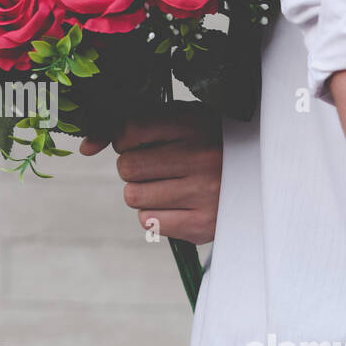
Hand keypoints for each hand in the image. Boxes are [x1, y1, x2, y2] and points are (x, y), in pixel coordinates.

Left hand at [80, 103, 221, 244]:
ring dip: (142, 192)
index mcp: (195, 124)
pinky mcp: (202, 225)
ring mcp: (203, 193)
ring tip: (169, 184)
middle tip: (158, 166)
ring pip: (133, 196)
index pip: (129, 131)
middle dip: (133, 167)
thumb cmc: (209, 144)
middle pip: (127, 167)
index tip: (143, 142)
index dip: (126, 140)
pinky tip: (177, 204)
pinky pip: (148, 221)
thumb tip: (85, 149)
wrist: (260, 179)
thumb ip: (132, 125)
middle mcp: (201, 157)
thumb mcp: (182, 120)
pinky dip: (155, 214)